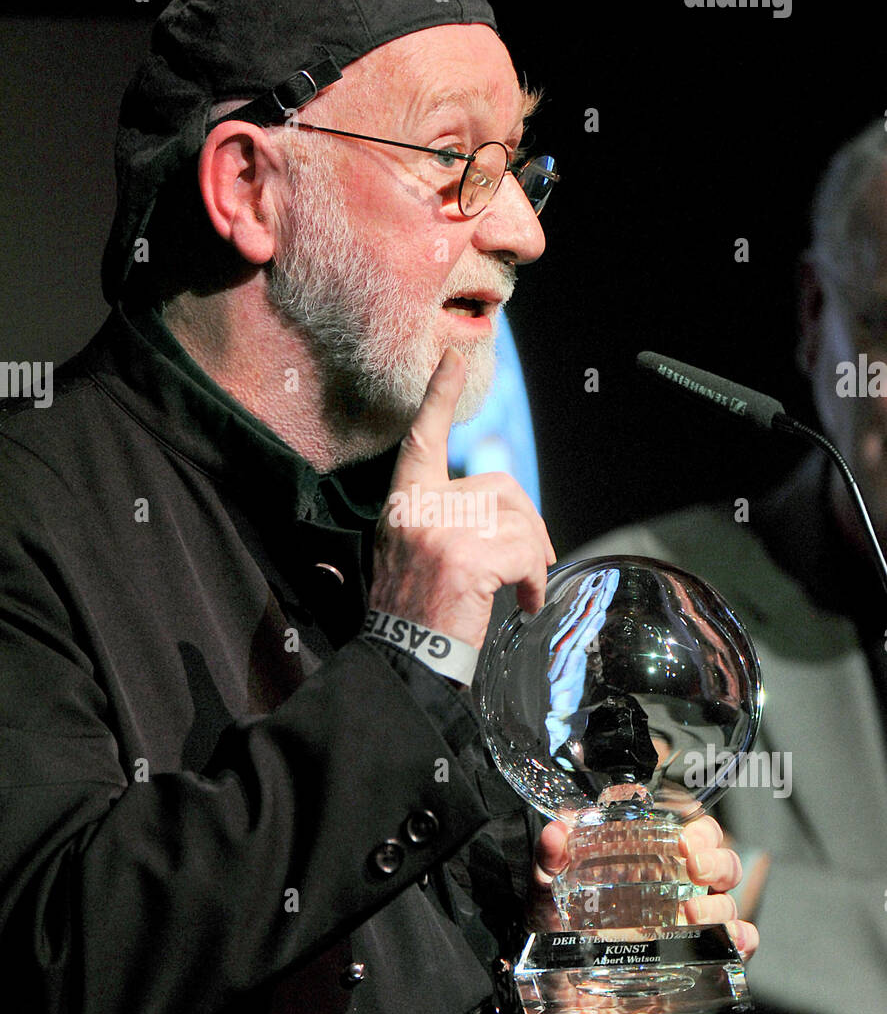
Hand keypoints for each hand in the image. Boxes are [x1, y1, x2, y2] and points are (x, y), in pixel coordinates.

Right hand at [369, 349, 556, 648]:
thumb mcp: (415, 549)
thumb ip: (447, 517)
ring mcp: (442, 531)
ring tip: (524, 592)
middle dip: (528, 523)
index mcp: (404, 501)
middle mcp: (420, 507)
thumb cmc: (414, 609)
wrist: (404, 655)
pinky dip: (535, 580)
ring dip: (533, 560)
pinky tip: (527, 604)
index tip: (454, 358)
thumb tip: (502, 510)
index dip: (440, 396)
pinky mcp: (466, 558)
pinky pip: (525, 553)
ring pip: (518, 523)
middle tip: (536, 562)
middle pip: (500, 487)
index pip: (423, 438)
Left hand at [531, 815, 759, 961]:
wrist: (562, 984)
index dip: (697, 827)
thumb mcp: (549, 888)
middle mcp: (677, 885)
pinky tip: (732, 940)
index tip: (684, 838)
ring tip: (692, 915)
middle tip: (695, 867)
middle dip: (716, 859)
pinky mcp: (700, 954)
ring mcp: (691, 920)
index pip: (688, 828)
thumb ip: (550, 859)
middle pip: (718, 859)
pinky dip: (743, 939)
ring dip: (720, 904)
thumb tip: (556, 832)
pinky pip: (738, 942)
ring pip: (729, 900)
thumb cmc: (561, 926)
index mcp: (648, 857)